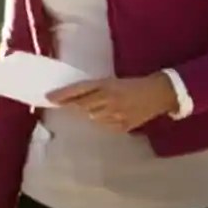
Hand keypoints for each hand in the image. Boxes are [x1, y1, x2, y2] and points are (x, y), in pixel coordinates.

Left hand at [47, 73, 178, 131]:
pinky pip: (104, 126)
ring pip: (92, 118)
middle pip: (81, 106)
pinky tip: (110, 115)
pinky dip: (102, 121)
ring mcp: (116, 115)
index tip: (49, 98)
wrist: (159, 94)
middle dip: (73, 105)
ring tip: (98, 107)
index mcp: (106, 85)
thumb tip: (74, 98)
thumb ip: (95, 90)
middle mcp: (109, 100)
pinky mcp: (122, 126)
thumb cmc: (134, 84)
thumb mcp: (113, 81)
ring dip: (89, 114)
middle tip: (65, 103)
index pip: (78, 90)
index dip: (62, 95)